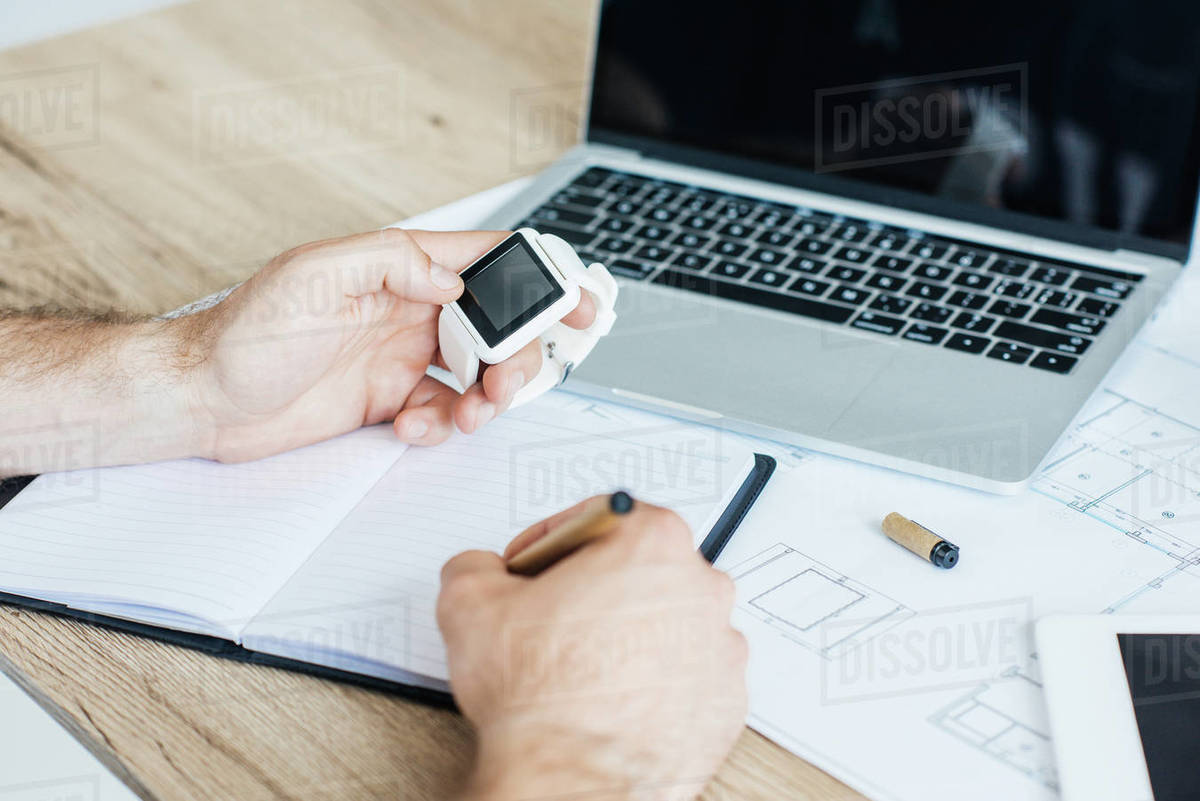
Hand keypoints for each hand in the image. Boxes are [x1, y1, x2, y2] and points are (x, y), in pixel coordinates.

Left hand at [184, 229, 596, 461]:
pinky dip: (440, 425)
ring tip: (469, 413)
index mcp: (398, 268)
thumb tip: (454, 279)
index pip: (486, 260)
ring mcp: (402, 356)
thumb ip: (391, 262)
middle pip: (497, 325)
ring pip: (477, 374)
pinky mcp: (389, 399)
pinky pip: (441, 411)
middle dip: (517, 356)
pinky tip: (411, 427)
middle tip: (507, 383)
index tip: (576, 301)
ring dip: (486, 397)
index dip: (539, 276)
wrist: (202, 401)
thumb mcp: (313, 276)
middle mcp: (408, 309)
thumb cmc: (244, 334)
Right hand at [437, 499, 748, 800]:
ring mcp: (722, 647)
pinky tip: (612, 697)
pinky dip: (655, 680)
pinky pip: (688, 674)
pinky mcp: (726, 701)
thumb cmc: (542, 697)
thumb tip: (482, 571)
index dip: (554, 542)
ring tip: (581, 667)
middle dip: (596, 586)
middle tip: (553, 620)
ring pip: (668, 621)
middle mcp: (702, 587)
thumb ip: (476, 566)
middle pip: (642, 566)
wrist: (572, 782)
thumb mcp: (469, 603)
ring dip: (629, 633)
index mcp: (654, 543)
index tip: (537, 569)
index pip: (601, 517)